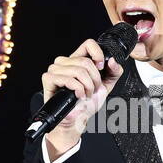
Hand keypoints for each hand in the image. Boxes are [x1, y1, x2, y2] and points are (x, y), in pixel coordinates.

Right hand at [40, 36, 125, 151]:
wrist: (78, 118)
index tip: (101, 68)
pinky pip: (68, 79)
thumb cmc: (87, 102)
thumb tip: (112, 61)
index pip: (88, 44)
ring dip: (86, 86)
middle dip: (94, 80)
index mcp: (77, 59)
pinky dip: (77, 89)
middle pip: (85, 61)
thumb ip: (114, 72)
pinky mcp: (49, 79)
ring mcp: (55, 69)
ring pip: (78, 70)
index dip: (98, 54)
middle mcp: (65, 62)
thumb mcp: (106, 85)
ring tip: (85, 94)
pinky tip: (78, 96)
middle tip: (92, 90)